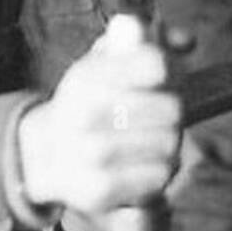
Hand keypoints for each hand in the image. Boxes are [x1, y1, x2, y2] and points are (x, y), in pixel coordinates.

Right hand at [16, 15, 180, 219]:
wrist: (43, 154)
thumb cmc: (87, 99)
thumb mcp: (105, 59)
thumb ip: (145, 39)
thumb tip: (188, 41)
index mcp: (90, 75)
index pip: (156, 65)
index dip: (167, 70)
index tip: (158, 77)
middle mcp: (88, 114)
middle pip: (172, 108)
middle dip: (171, 109)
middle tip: (158, 114)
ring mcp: (93, 155)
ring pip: (170, 144)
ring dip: (167, 142)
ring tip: (149, 138)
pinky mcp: (101, 191)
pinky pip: (159, 177)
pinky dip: (158, 170)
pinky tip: (142, 163)